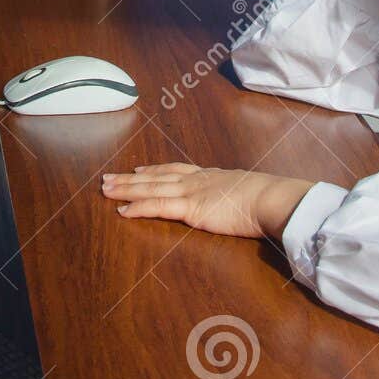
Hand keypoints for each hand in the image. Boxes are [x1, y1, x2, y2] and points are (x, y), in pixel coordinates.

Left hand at [101, 163, 314, 238]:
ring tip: (106, 189)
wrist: (272, 198)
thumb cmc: (268, 199)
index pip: (177, 170)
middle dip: (131, 178)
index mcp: (211, 176)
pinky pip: (157, 206)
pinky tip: (121, 211)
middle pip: (156, 176)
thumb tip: (246, 202)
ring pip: (150, 188)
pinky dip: (137, 208)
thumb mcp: (250, 192)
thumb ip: (240, 196)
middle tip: (110, 177)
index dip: (156, 170)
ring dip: (126, 189)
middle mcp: (197, 180)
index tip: (140, 168)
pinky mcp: (190, 208)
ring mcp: (192, 192)